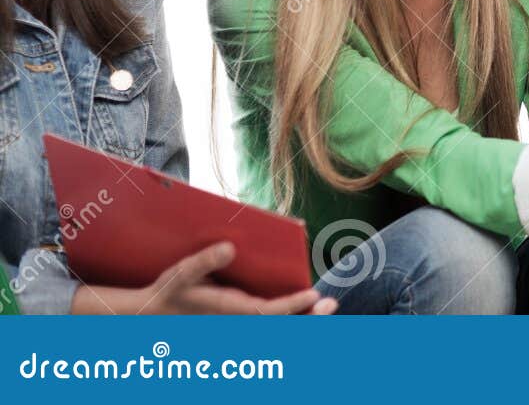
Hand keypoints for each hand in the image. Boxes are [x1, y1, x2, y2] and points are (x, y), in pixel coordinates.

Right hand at [76, 243, 337, 314]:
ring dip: (301, 320)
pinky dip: (287, 319)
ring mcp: (237, 326)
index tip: (313, 295)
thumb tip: (228, 247)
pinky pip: (267, 326)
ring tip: (325, 306)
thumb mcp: (181, 274)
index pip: (267, 313)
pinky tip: (303, 309)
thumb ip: (204, 263)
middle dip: (306, 319)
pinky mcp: (236, 324)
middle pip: (278, 326)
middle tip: (332, 305)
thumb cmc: (168, 292)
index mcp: (228, 312)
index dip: (291, 306)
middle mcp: (237, 323)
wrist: (150, 317)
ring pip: (275, 329)